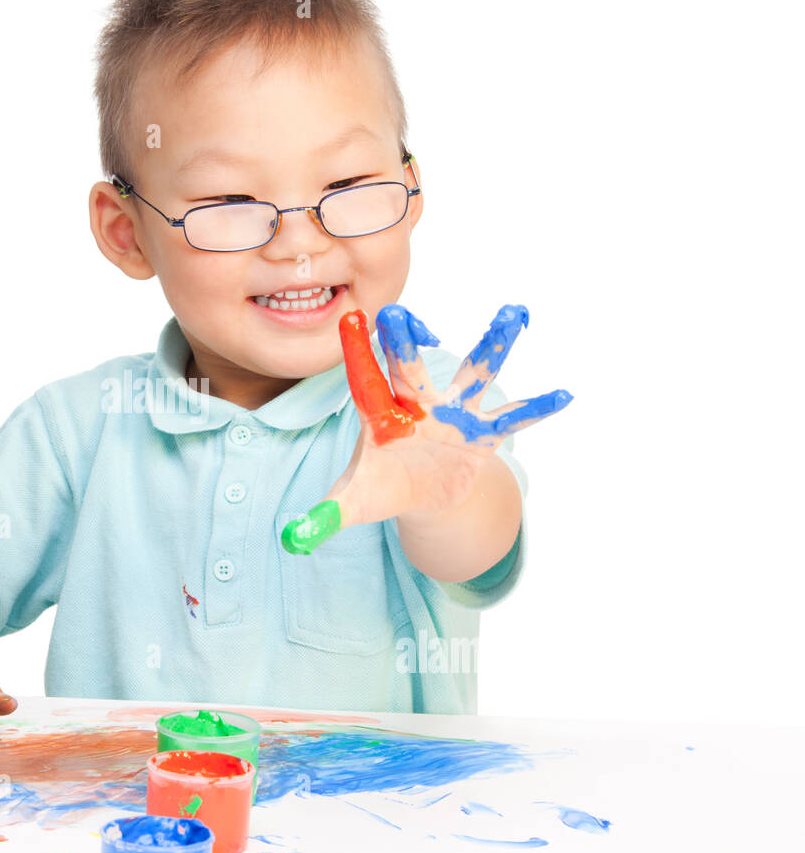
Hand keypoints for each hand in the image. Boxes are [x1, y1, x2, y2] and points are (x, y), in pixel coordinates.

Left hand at [281, 303, 571, 553]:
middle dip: (405, 343)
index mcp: (381, 415)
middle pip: (410, 369)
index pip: (365, 380)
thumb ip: (325, 517)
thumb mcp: (356, 503)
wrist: (424, 494)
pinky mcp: (483, 433)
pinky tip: (565, 395)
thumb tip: (288, 541)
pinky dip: (537, 409)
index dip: (359, 353)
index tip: (350, 318)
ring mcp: (454, 414)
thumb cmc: (384, 487)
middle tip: (398, 311)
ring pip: (474, 373)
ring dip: (494, 346)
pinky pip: (513, 419)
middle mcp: (418, 404)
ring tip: (514, 312)